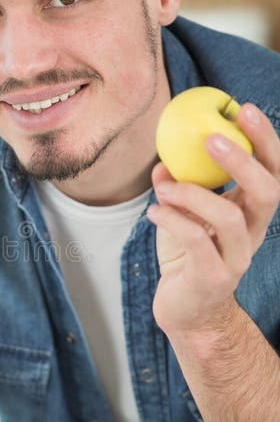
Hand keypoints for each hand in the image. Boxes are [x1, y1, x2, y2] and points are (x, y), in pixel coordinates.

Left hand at [147, 103, 279, 334]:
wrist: (186, 313)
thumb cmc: (187, 258)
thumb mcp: (183, 216)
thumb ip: (177, 188)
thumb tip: (162, 161)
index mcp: (252, 214)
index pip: (273, 172)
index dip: (266, 141)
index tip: (244, 108)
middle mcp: (253, 235)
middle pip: (268, 193)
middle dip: (243, 161)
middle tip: (211, 138)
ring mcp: (236, 259)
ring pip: (230, 219)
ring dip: (194, 195)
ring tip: (164, 188)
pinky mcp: (213, 278)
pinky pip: (197, 242)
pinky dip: (173, 221)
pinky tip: (153, 213)